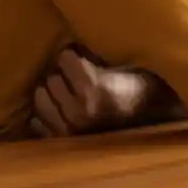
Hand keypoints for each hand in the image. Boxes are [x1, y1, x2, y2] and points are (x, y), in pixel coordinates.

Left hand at [29, 48, 152, 136]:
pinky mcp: (60, 143)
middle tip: (73, 76)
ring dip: (50, 92)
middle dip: (61, 74)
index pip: (65, 58)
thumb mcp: (124, 66)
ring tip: (65, 92)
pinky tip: (60, 111)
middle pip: (51, 78)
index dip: (73, 54)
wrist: (150, 124)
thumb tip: (71, 44)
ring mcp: (67, 130)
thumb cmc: (138, 89)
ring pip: (40, 98)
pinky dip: (45, 115)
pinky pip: (37, 122)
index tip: (81, 56)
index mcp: (96, 89)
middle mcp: (78, 112)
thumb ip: (97, 56)